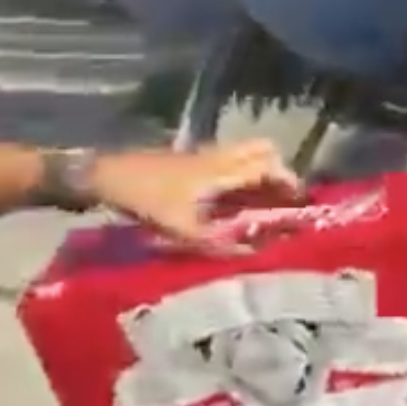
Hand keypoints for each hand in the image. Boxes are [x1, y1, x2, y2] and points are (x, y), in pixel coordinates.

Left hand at [91, 142, 301, 249]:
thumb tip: (251, 256)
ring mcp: (200, 154)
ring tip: (261, 200)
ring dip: (257, 170)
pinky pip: (224, 159)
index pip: (269, 167)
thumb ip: (219, 244)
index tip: (301, 201)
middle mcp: (217, 156)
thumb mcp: (183, 231)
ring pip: (242, 152)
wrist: (105, 175)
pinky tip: (228, 198)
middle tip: (282, 196)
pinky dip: (237, 172)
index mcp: (221, 170)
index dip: (289, 182)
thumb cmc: (146, 200)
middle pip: (261, 149)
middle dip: (278, 169)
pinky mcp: (186, 158)